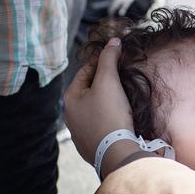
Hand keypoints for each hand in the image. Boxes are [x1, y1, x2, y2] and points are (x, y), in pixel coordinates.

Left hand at [64, 38, 138, 176]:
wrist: (116, 152)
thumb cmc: (110, 114)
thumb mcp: (109, 81)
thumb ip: (109, 58)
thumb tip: (113, 41)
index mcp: (70, 98)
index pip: (86, 71)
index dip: (103, 62)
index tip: (118, 58)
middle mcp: (70, 116)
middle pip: (90, 90)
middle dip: (105, 82)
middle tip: (123, 78)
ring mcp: (79, 133)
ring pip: (94, 109)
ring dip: (107, 102)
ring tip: (124, 98)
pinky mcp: (91, 147)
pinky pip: (100, 126)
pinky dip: (109, 119)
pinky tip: (120, 119)